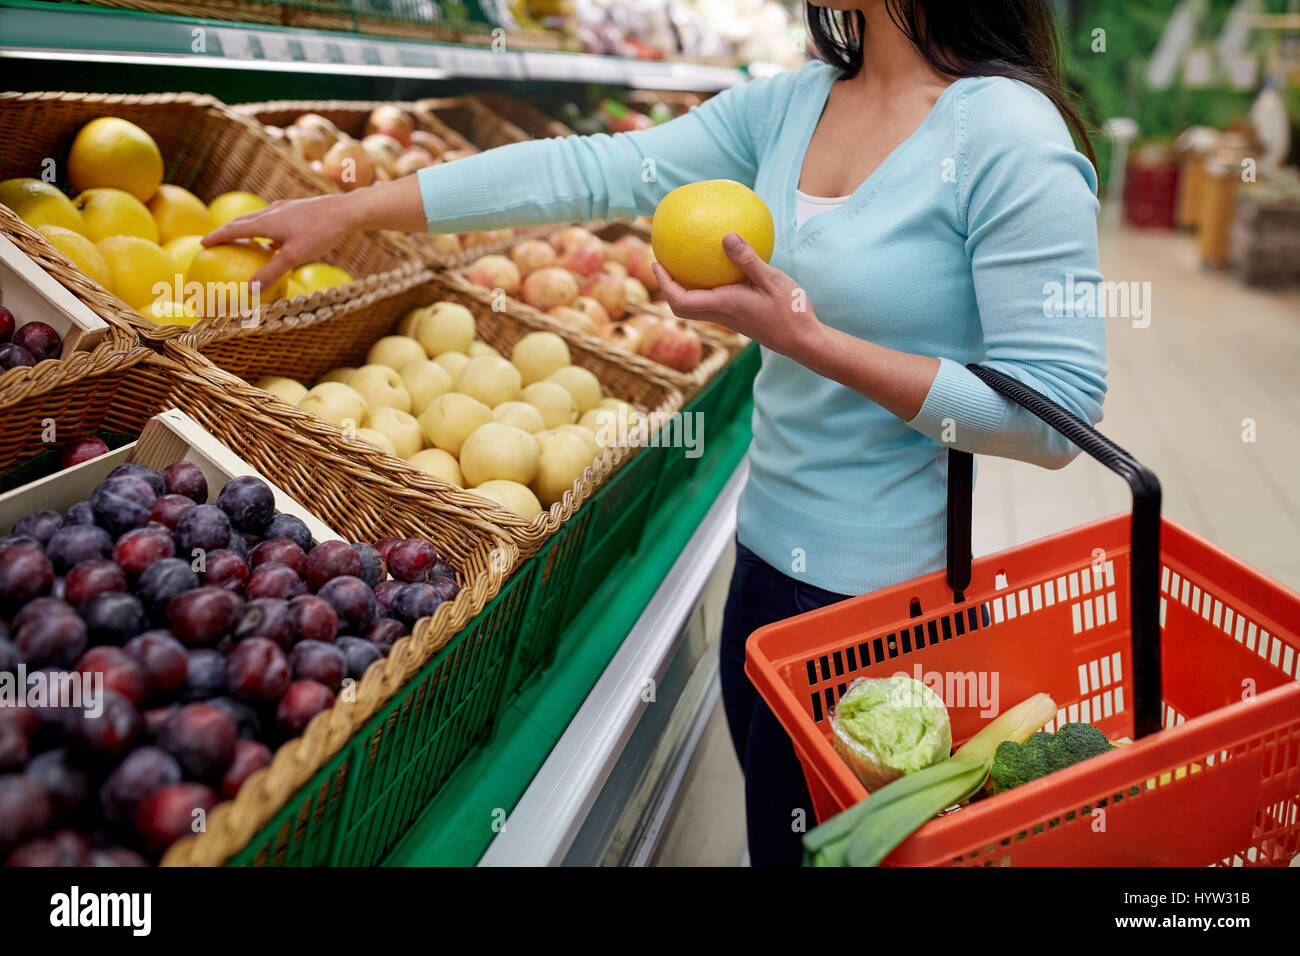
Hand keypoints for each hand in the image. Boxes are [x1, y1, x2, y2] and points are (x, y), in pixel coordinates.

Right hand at [202, 193, 358, 290]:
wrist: (345, 211)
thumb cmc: (320, 233)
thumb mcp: (294, 256)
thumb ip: (271, 272)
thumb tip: (249, 289)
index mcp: (265, 222)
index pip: (233, 229)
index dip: (217, 237)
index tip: (202, 243)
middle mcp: (270, 212)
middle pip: (242, 221)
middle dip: (227, 231)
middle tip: (215, 241)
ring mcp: (284, 209)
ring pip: (258, 219)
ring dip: (245, 229)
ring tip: (240, 241)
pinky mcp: (296, 210)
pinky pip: (273, 220)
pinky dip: (265, 230)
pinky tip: (273, 241)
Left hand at [651, 233, 821, 356]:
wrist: (803, 341)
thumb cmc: (790, 312)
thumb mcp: (772, 280)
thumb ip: (748, 259)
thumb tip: (725, 236)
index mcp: (723, 305)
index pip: (681, 301)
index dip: (665, 284)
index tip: (657, 264)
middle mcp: (722, 315)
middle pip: (681, 308)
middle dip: (667, 288)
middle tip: (662, 264)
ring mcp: (730, 319)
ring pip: (696, 308)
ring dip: (683, 290)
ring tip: (683, 266)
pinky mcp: (739, 319)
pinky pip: (713, 303)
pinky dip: (705, 290)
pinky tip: (719, 272)